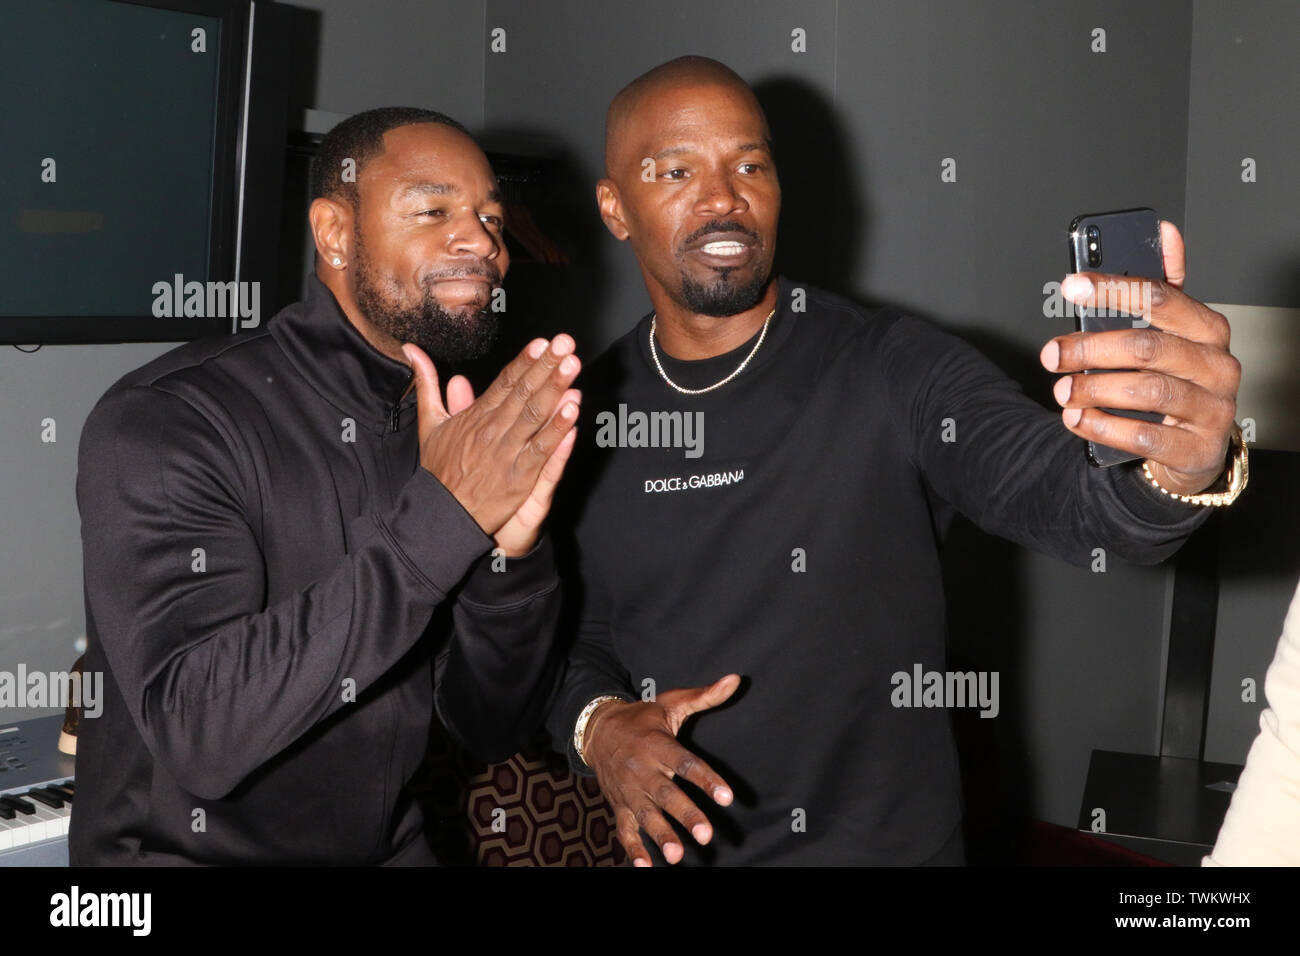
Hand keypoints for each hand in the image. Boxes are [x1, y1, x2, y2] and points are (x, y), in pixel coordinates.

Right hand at [402, 335, 580, 535]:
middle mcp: (493, 428)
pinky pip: (542, 448)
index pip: (506, 381)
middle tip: (565, 344)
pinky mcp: (519, 475)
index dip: (525, 360)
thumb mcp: (429, 422)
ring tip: (572, 366)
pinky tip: (572, 410)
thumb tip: (411, 350)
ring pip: (535, 414)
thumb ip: (427, 384)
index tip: (542, 343)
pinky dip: (557, 429)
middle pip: (524, 391)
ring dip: (555, 388)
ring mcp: (508, 451)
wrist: (440, 513)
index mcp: (477, 415)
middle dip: (546, 365)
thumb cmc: (438, 469)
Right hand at [582, 674, 740, 865]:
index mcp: (658, 745)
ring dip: (661, 836)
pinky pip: (625, 829)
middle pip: (666, 794)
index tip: (727, 797)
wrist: (596, 730)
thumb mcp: (671, 703)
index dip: (706, 779)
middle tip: (705, 835)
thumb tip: (735, 680)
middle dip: (685, 815)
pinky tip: (646, 866)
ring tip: (677, 856)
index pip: (686, 763)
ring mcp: (629, 790)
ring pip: (646, 815)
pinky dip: (633, 849)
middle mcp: (643, 770)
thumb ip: (704, 696)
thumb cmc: (642, 718)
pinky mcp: (619, 805)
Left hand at [1040, 220, 1240, 494]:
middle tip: (1052, 354)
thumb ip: (1164, 287)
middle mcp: (1217, 366)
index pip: (1161, 298)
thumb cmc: (1177, 380)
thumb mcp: (1173, 333)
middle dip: (1090, 349)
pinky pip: (1146, 436)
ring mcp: (1212, 408)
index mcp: (1208, 329)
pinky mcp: (1197, 448)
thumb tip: (1163, 232)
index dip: (1113, 290)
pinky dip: (1104, 426)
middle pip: (1147, 347)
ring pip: (1147, 391)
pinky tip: (1077, 419)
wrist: (1195, 445)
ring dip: (1094, 389)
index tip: (1073, 287)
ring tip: (1061, 391)